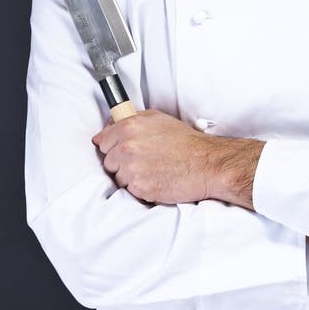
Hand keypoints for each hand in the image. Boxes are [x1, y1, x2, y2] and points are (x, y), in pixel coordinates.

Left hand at [92, 110, 263, 207]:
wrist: (205, 163)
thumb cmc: (184, 141)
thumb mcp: (158, 119)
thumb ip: (131, 119)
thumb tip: (109, 126)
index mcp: (129, 127)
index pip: (102, 140)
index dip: (113, 145)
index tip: (122, 149)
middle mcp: (127, 147)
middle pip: (108, 160)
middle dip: (121, 162)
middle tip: (143, 160)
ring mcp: (132, 169)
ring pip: (118, 177)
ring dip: (130, 176)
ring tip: (152, 170)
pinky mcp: (139, 188)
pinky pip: (130, 190)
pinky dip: (140, 188)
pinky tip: (156, 179)